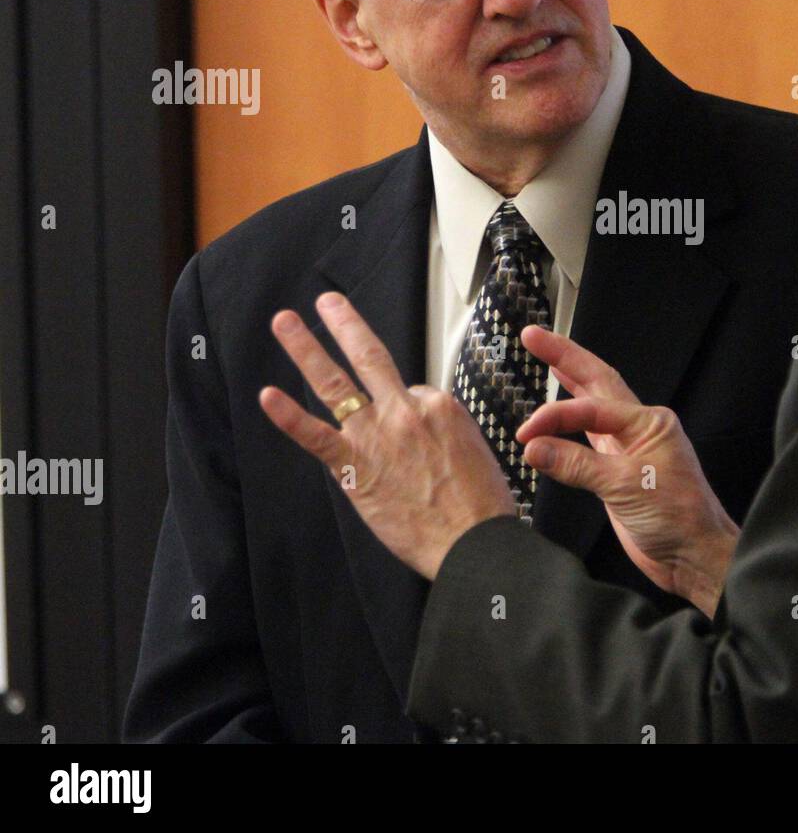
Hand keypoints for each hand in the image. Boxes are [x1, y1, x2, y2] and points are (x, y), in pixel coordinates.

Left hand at [259, 292, 515, 580]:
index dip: (405, 406)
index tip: (410, 429)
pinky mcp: (354, 467)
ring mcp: (377, 435)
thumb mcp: (477, 450)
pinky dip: (289, 416)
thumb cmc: (482, 505)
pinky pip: (316, 436)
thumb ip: (444, 431)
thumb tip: (423, 433)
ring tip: (286, 323)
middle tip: (325, 303)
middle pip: (370, 356)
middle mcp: (406, 410)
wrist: (474, 542)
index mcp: (441, 406)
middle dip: (344, 324)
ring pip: (336, 383)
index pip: (411, 390)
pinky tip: (268, 396)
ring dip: (307, 349)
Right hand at [517, 326, 738, 616]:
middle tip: (534, 336)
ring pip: (593, 406)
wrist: (694, 555)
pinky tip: (558, 420)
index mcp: (649, 422)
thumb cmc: (680, 519)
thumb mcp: (626, 487)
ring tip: (547, 358)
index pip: (591, 407)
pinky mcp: (618, 473)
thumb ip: (577, 465)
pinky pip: (588, 438)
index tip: (528, 433)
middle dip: (564, 357)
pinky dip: (568, 426)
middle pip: (596, 382)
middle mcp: (639, 429)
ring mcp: (628, 449)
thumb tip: (535, 447)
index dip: (556, 416)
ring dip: (568, 383)